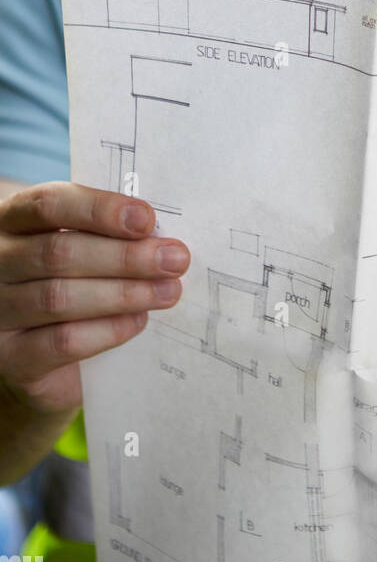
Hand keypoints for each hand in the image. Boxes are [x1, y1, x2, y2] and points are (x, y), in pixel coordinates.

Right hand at [0, 183, 188, 417]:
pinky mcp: (10, 358)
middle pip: (59, 252)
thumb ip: (110, 233)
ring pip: (60, 297)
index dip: (99, 209)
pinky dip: (107, 330)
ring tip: (168, 291)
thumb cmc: (73, 281)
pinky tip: (138, 321)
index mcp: (13, 221)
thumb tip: (162, 235)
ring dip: (124, 293)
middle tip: (174, 259)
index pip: (49, 204)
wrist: (43, 355)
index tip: (146, 219)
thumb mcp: (84, 247)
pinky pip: (62, 342)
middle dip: (125, 256)